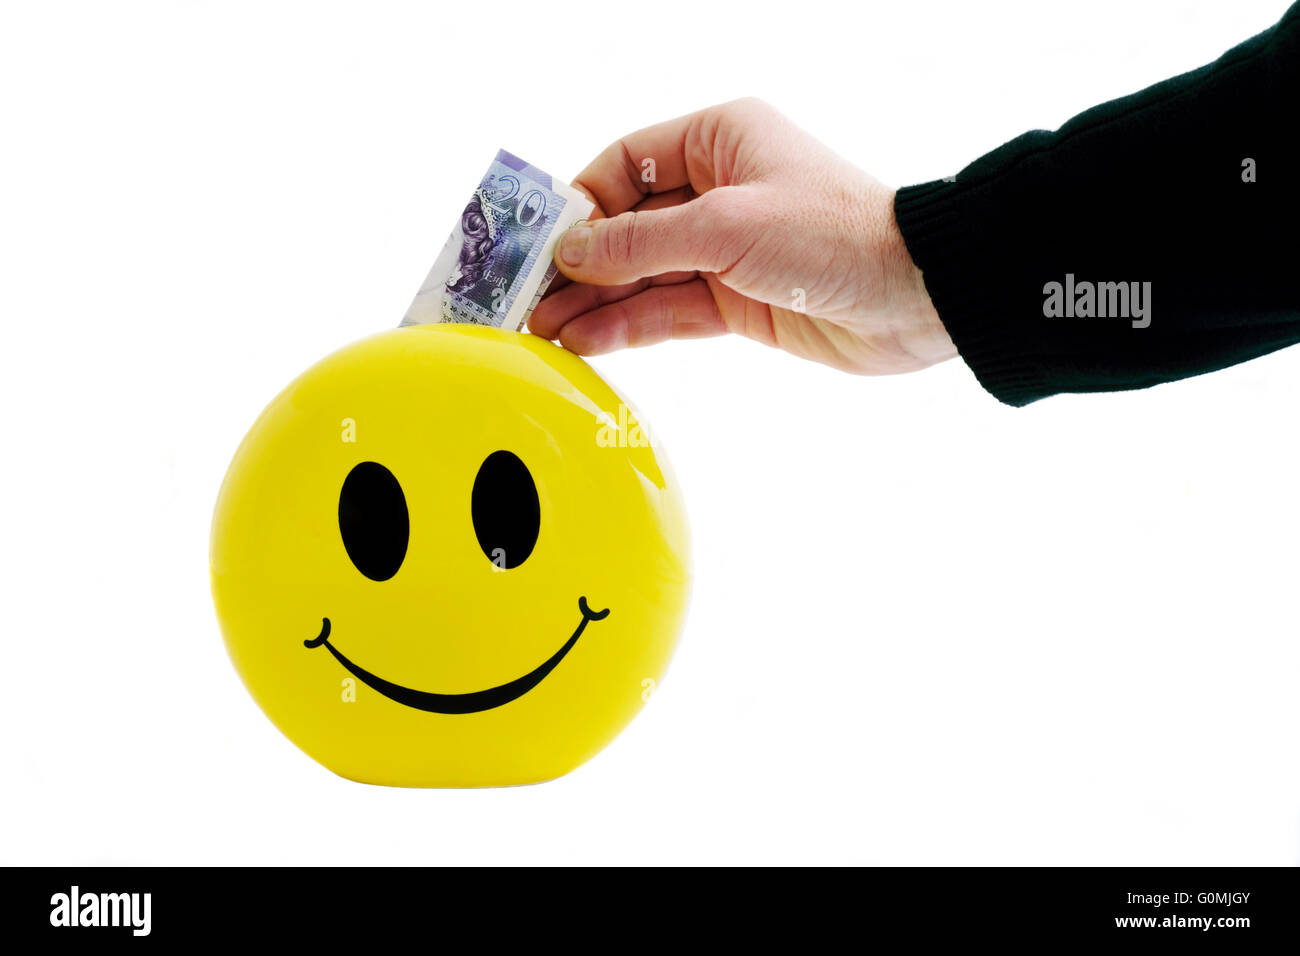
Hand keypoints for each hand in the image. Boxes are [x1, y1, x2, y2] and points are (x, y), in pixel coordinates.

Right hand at [529, 98, 955, 373]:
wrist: (915, 297)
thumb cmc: (835, 235)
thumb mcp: (727, 226)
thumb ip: (642, 242)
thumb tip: (571, 253)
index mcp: (717, 140)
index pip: (623, 166)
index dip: (577, 205)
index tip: (537, 245)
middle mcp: (716, 190)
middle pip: (625, 225)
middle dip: (576, 264)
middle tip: (525, 298)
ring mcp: (724, 250)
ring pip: (642, 275)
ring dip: (594, 303)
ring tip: (542, 330)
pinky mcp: (736, 301)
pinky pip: (667, 311)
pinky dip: (628, 327)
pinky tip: (585, 342)